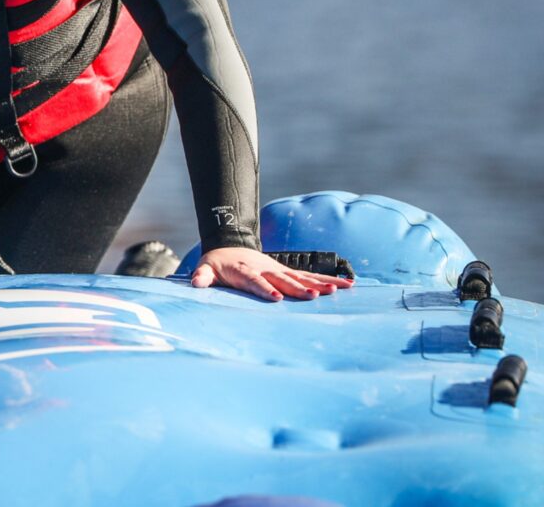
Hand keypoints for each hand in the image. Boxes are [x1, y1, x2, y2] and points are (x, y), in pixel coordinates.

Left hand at [188, 246, 352, 301]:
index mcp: (244, 270)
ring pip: (301, 276)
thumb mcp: (206, 268)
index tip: (276, 298)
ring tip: (336, 291)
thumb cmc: (217, 264)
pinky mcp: (289, 272)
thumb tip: (195, 282)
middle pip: (282, 280)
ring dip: (318, 283)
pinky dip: (328, 279)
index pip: (255, 281)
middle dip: (298, 288)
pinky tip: (348, 285)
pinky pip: (310, 275)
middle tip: (314, 297)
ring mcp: (279, 270)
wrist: (229, 245)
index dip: (264, 289)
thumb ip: (202, 276)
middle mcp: (265, 269)